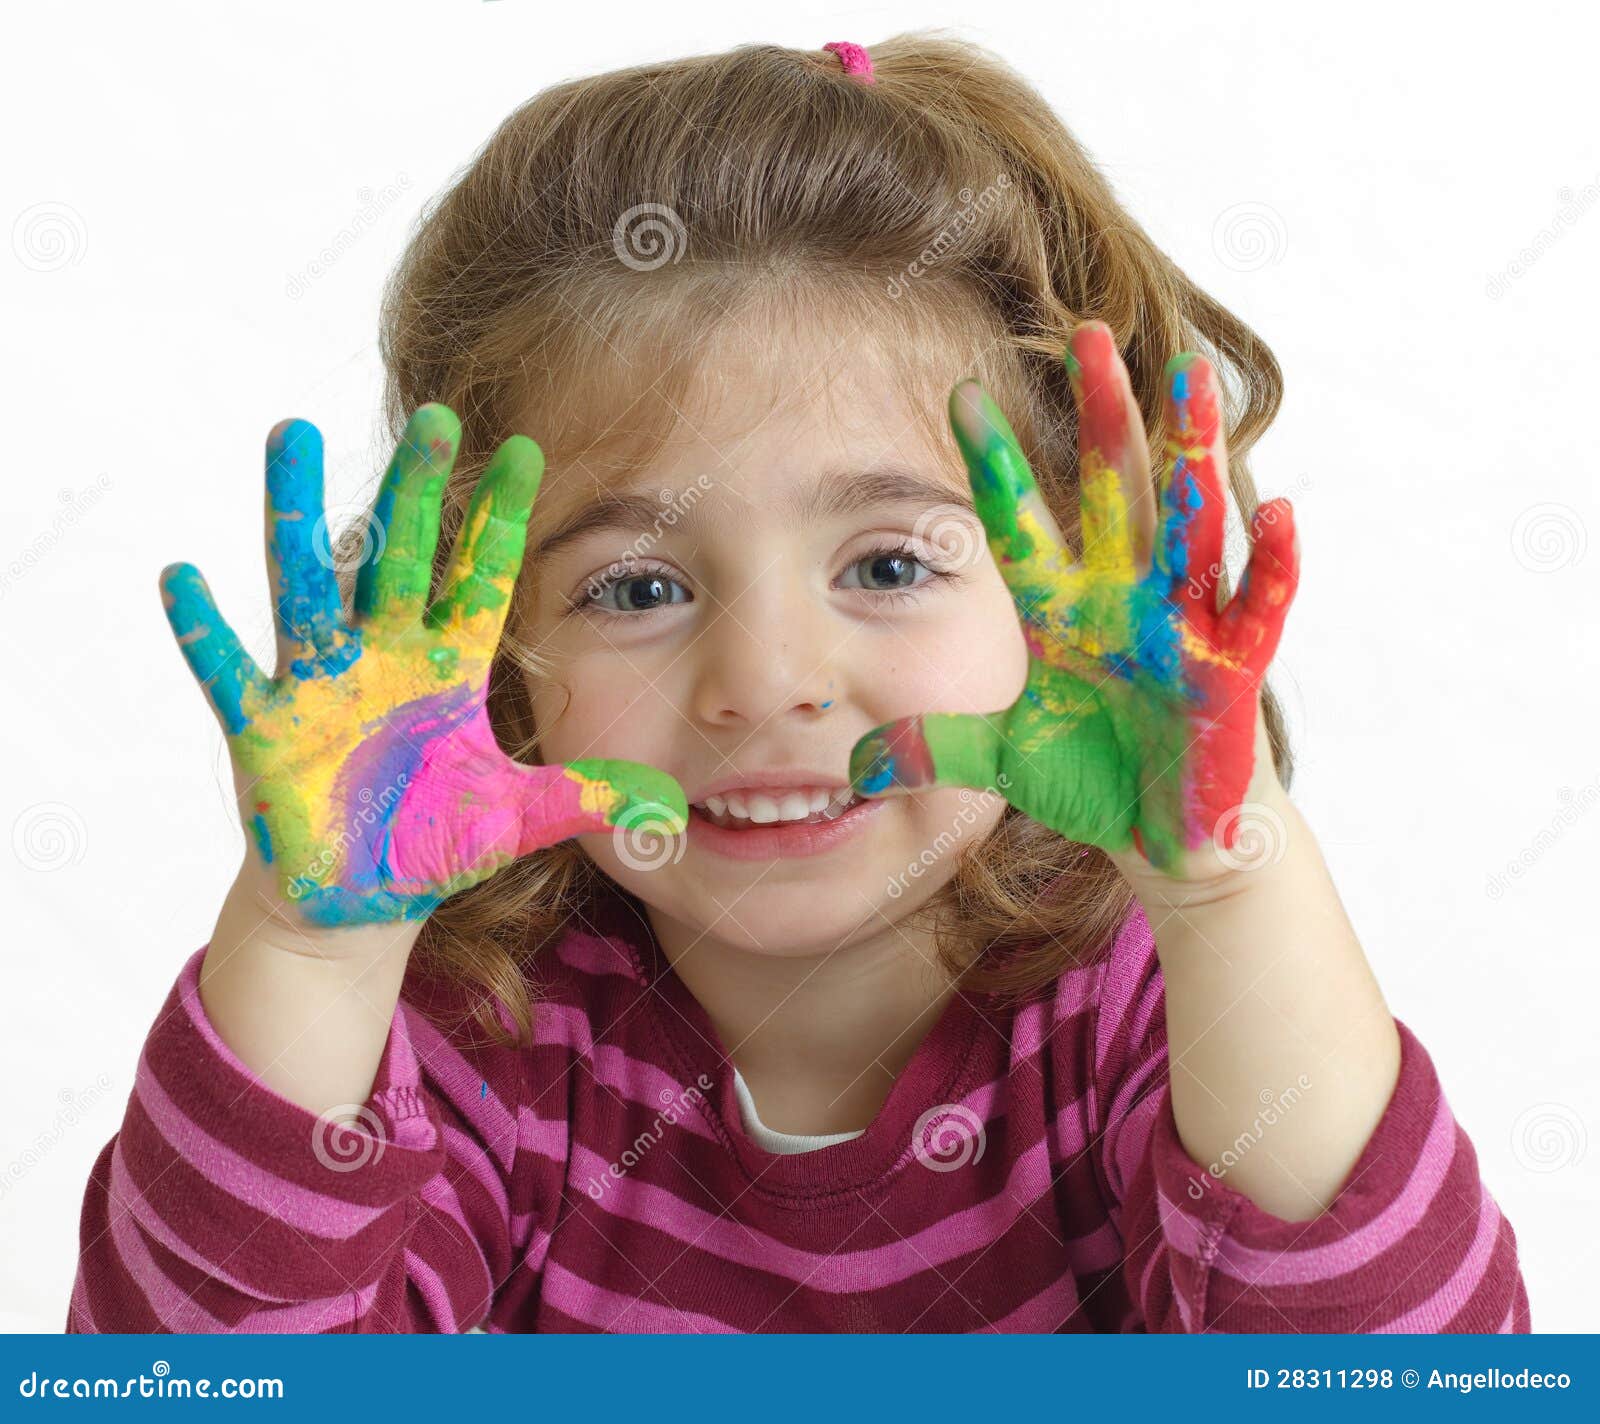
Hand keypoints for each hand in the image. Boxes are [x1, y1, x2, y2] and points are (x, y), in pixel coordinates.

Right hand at [161, 404, 684, 926]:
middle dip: (416, 492)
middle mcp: (383, 658)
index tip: (528, 451)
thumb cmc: (432, 843)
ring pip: (305, 582)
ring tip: (294, 433)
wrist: (360, 899)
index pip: (478, 579)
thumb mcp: (516, 818)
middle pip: (398, 557)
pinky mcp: (263, 729)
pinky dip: (205, 630)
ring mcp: (319, 685)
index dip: (500, 522)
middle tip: (436, 417)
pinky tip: (184, 577)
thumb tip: (667, 806)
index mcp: (446, 668)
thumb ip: (583, 798)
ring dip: (297, 513)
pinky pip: (228, 670)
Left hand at [847, 321, 1297, 880]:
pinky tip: (1276, 510)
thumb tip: (859, 762)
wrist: (1165, 830)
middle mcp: (1122, 596)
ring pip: (1188, 520)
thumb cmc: (1091, 777)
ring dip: (1191, 450)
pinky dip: (1270, 563)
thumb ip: (932, 748)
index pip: (1019, 524)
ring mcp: (1181, 623)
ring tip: (1194, 376)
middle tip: (1086, 333)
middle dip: (1102, 414)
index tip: (962, 397)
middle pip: (1111, 489)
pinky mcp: (1231, 666)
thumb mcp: (1000, 760)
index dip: (993, 466)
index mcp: (1061, 609)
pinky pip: (1256, 605)